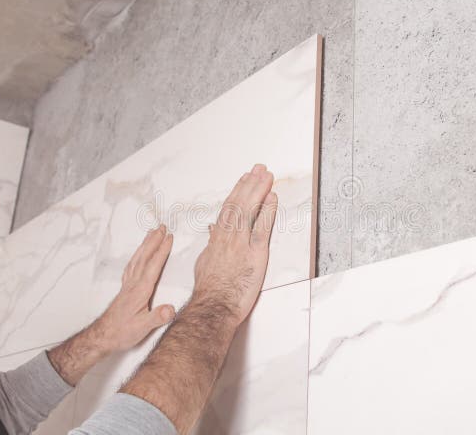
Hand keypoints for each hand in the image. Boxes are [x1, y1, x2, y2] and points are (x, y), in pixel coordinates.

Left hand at [92, 224, 175, 351]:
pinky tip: (138, 254)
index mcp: (140, 291)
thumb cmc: (122, 332)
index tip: (169, 237)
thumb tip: (170, 309)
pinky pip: (131, 266)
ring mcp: (128, 286)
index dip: (162, 250)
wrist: (103, 336)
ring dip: (145, 245)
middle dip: (154, 240)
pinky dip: (137, 256)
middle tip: (162, 227)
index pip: (153, 266)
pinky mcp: (125, 290)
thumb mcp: (142, 328)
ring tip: (151, 234)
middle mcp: (133, 284)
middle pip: (145, 257)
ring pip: (137, 259)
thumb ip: (157, 317)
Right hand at [192, 164, 278, 324]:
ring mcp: (241, 243)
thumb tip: (212, 232)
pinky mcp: (255, 253)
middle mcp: (228, 237)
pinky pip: (262, 227)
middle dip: (250, 184)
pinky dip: (267, 210)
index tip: (244, 179)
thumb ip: (211, 245)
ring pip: (248, 210)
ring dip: (258, 190)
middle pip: (239, 204)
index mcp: (217, 239)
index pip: (228, 209)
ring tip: (266, 175)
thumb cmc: (209, 290)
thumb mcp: (204, 263)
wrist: (214, 306)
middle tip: (259, 169)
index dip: (237, 192)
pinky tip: (272, 198)